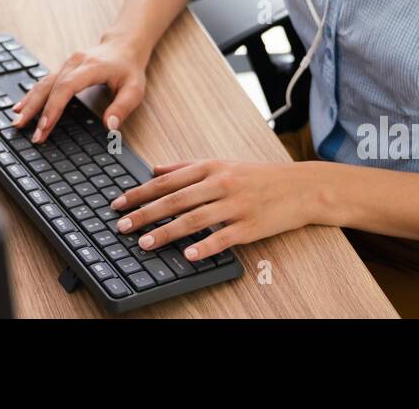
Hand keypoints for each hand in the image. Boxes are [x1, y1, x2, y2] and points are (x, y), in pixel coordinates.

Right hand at [11, 37, 147, 142]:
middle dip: (34, 108)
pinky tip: (21, 107)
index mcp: (91, 67)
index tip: (44, 126)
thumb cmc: (129, 69)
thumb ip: (122, 108)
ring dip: (29, 102)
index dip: (53, 107)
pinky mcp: (63, 68)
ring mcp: (66, 64)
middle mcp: (74, 63)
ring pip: (43, 83)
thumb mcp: (134, 89)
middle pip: (49, 86)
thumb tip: (109, 127)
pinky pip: (44, 82)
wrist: (123, 45)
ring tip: (16, 120)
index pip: (66, 87)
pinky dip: (32, 95)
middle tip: (22, 127)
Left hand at [111, 159, 318, 260]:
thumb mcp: (221, 164)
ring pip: (195, 219)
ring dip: (167, 232)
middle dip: (145, 213)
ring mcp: (235, 205)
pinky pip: (223, 237)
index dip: (140, 192)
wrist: (299, 187)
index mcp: (211, 167)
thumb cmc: (257, 176)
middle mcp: (221, 183)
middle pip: (175, 200)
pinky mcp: (250, 225)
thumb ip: (186, 167)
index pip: (167, 181)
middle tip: (122, 225)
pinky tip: (187, 254)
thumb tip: (153, 169)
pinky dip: (204, 246)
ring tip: (145, 242)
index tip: (118, 203)